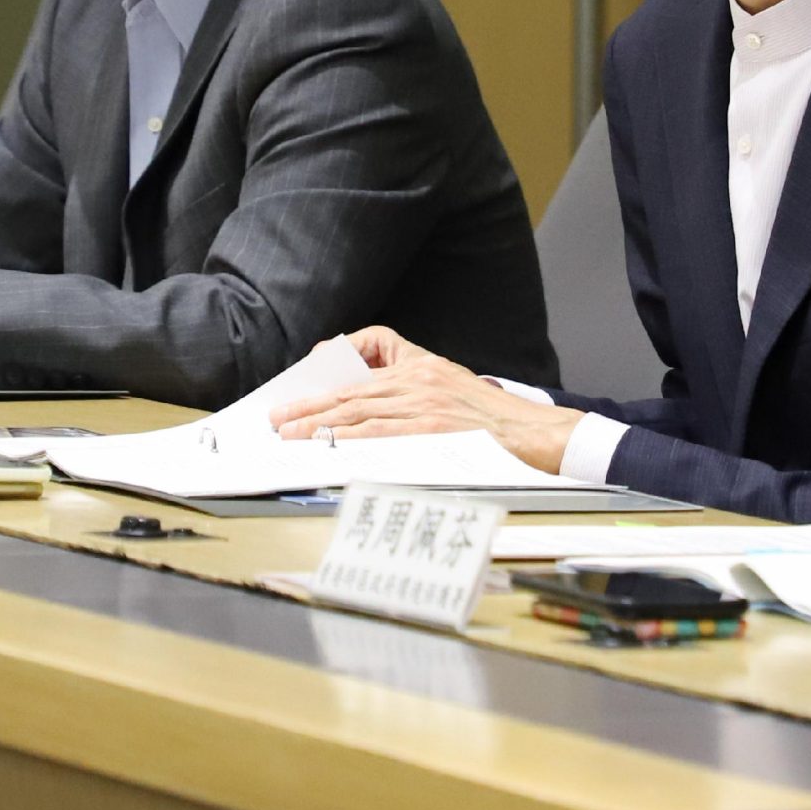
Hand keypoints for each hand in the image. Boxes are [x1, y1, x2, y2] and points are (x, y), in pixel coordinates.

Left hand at [271, 333, 581, 473]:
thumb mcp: (453, 385)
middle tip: (279, 418)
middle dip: (310, 405)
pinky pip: (376, 436)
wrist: (531, 434)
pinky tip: (324, 447)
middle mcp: (417, 381)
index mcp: (421, 366)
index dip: (329, 376)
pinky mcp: (427, 432)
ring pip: (356, 414)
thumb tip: (368, 411)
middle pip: (351, 392)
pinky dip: (346, 441)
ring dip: (317, 427)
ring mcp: (422, 406)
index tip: (306, 387)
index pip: (365, 362)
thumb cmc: (494, 418)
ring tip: (289, 437)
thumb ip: (414, 389)